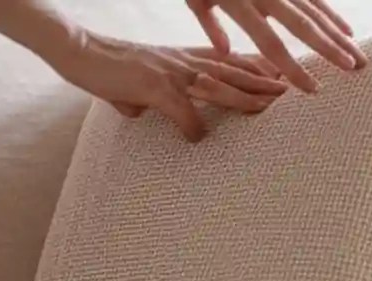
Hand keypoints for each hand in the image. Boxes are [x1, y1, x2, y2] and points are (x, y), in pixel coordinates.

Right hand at [51, 33, 289, 141]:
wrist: (77, 50)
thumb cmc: (108, 68)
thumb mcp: (143, 82)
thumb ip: (158, 98)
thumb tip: (157, 117)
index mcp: (184, 58)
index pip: (229, 61)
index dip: (257, 68)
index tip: (284, 75)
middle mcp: (184, 62)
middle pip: (233, 71)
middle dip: (264, 82)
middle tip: (294, 90)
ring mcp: (170, 72)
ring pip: (217, 85)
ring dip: (245, 97)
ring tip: (270, 107)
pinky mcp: (152, 85)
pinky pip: (180, 109)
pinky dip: (191, 125)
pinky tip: (198, 139)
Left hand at [186, 0, 366, 93]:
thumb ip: (210, 25)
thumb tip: (226, 53)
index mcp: (239, 2)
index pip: (270, 42)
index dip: (292, 67)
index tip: (312, 88)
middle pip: (303, 26)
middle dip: (329, 49)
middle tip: (353, 70)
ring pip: (315, 11)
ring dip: (339, 34)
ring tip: (358, 57)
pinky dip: (333, 14)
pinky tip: (348, 31)